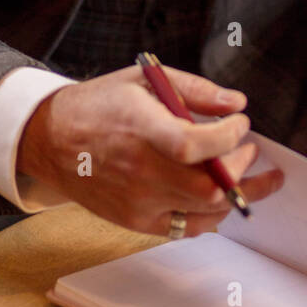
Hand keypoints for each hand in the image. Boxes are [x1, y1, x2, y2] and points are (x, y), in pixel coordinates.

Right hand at [16, 63, 284, 236]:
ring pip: (204, 211)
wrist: (51, 140)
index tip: (241, 124)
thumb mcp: (145, 79)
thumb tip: (236, 102)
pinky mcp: (135, 221)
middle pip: (207, 187)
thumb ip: (195, 89)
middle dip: (241, 168)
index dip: (229, 137)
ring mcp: (138, 202)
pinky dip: (211, 214)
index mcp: (141, 129)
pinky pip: (186, 227)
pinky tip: (223, 196)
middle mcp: (140, 171)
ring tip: (254, 178)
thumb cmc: (99, 105)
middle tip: (249, 149)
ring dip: (237, 194)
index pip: (195, 145)